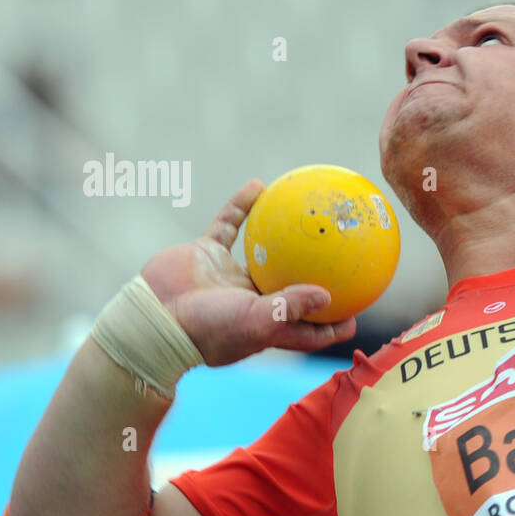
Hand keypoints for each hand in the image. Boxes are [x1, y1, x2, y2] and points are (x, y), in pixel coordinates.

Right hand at [140, 180, 356, 365]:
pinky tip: (260, 185)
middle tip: (346, 253)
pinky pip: (229, 223)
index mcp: (270, 324)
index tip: (361, 306)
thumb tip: (329, 295)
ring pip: (264, 249)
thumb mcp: (256, 322)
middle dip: (318, 273)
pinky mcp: (207, 253)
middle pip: (294, 286)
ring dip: (284, 232)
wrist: (153, 318)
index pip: (310, 327)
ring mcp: (230, 275)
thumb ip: (291, 306)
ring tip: (311, 210)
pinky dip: (242, 205)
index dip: (335, 320)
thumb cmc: (208, 330)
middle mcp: (254, 299)